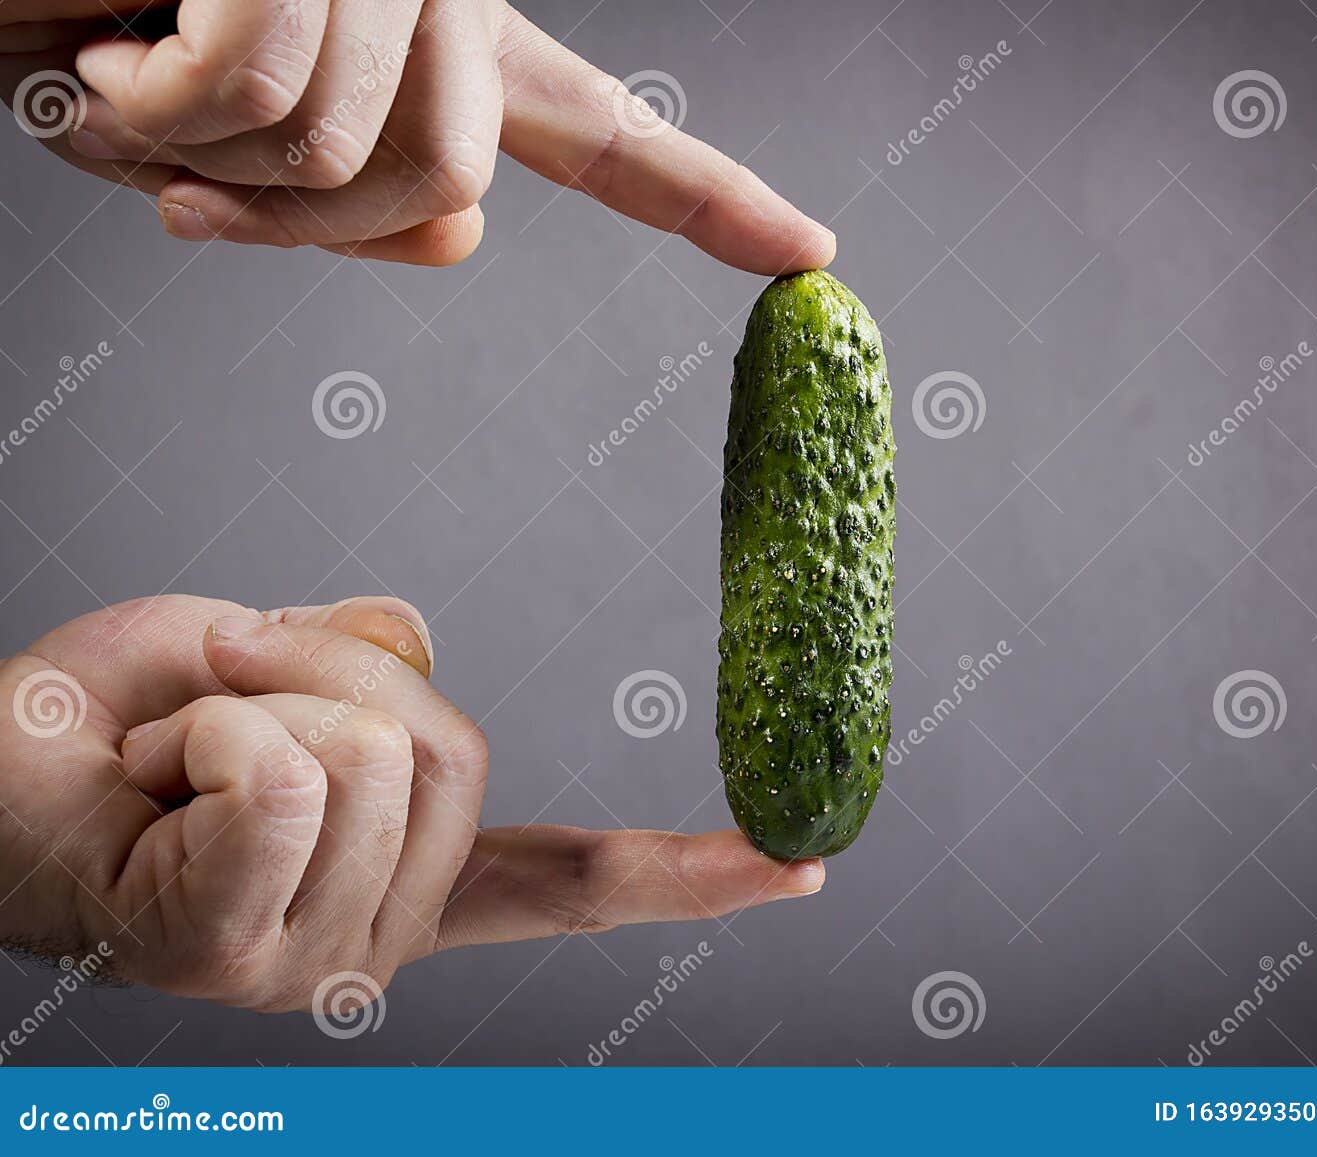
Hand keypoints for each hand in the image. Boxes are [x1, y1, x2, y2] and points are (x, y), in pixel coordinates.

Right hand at [0, 0, 835, 268]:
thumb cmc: (92, 35)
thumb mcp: (219, 158)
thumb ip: (353, 212)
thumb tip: (469, 237)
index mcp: (443, 50)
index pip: (607, 137)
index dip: (710, 201)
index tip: (810, 255)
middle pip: (449, 189)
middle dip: (299, 226)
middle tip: (183, 186)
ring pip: (352, 153)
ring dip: (207, 160)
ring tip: (129, 78)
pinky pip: (263, 94)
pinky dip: (154, 104)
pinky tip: (109, 42)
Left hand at [0, 594, 821, 1011]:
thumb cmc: (113, 729)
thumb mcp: (275, 657)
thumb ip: (376, 664)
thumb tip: (408, 656)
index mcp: (400, 879)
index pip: (563, 878)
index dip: (687, 869)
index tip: (803, 864)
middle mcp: (378, 940)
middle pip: (450, 741)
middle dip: (324, 670)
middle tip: (220, 701)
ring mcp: (314, 960)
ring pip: (371, 745)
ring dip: (251, 689)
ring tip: (175, 741)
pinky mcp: (237, 953)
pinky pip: (287, 776)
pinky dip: (212, 723)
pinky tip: (153, 771)